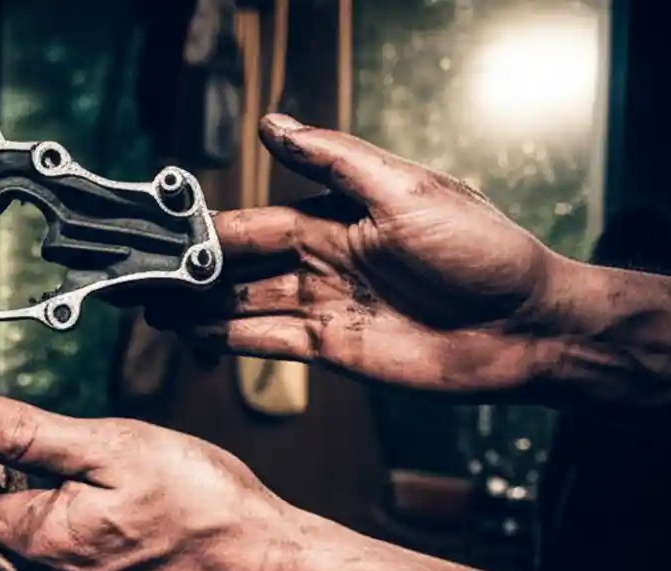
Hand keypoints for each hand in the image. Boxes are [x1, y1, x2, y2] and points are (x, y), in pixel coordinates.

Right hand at [149, 113, 572, 395]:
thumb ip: (334, 161)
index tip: (166, 229)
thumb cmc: (482, 250)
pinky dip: (232, 339)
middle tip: (143, 277)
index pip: (256, 220)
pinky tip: (196, 336)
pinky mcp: (336, 347)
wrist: (526, 328)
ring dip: (201, 308)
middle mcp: (325, 258)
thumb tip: (273, 124)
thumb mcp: (406, 190)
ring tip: (154, 309)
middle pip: (242, 265)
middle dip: (194, 271)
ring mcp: (328, 304)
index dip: (210, 227)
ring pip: (247, 304)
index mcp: (338, 215)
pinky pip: (271, 342)